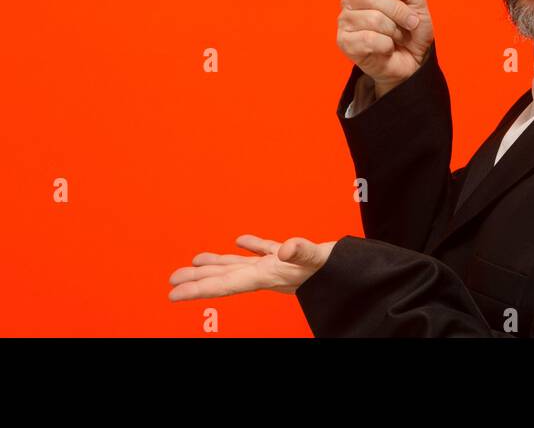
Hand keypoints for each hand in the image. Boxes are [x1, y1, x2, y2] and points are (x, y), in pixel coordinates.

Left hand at [167, 234, 337, 301]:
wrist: (361, 277)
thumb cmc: (341, 271)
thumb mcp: (320, 258)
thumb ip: (303, 252)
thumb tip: (285, 248)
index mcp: (270, 275)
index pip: (227, 284)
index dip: (198, 289)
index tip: (173, 293)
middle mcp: (270, 274)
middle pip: (227, 278)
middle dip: (198, 279)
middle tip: (172, 280)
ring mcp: (280, 266)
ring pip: (241, 265)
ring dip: (217, 264)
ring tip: (194, 262)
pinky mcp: (292, 258)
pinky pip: (264, 251)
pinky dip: (250, 246)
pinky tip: (241, 241)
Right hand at [282, 0, 434, 96]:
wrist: (415, 60)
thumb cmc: (411, 28)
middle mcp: (349, 1)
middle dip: (397, 10)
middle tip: (406, 22)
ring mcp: (344, 23)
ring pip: (374, 18)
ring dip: (394, 29)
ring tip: (394, 36)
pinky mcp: (345, 44)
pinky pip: (370, 38)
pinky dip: (387, 44)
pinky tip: (385, 48)